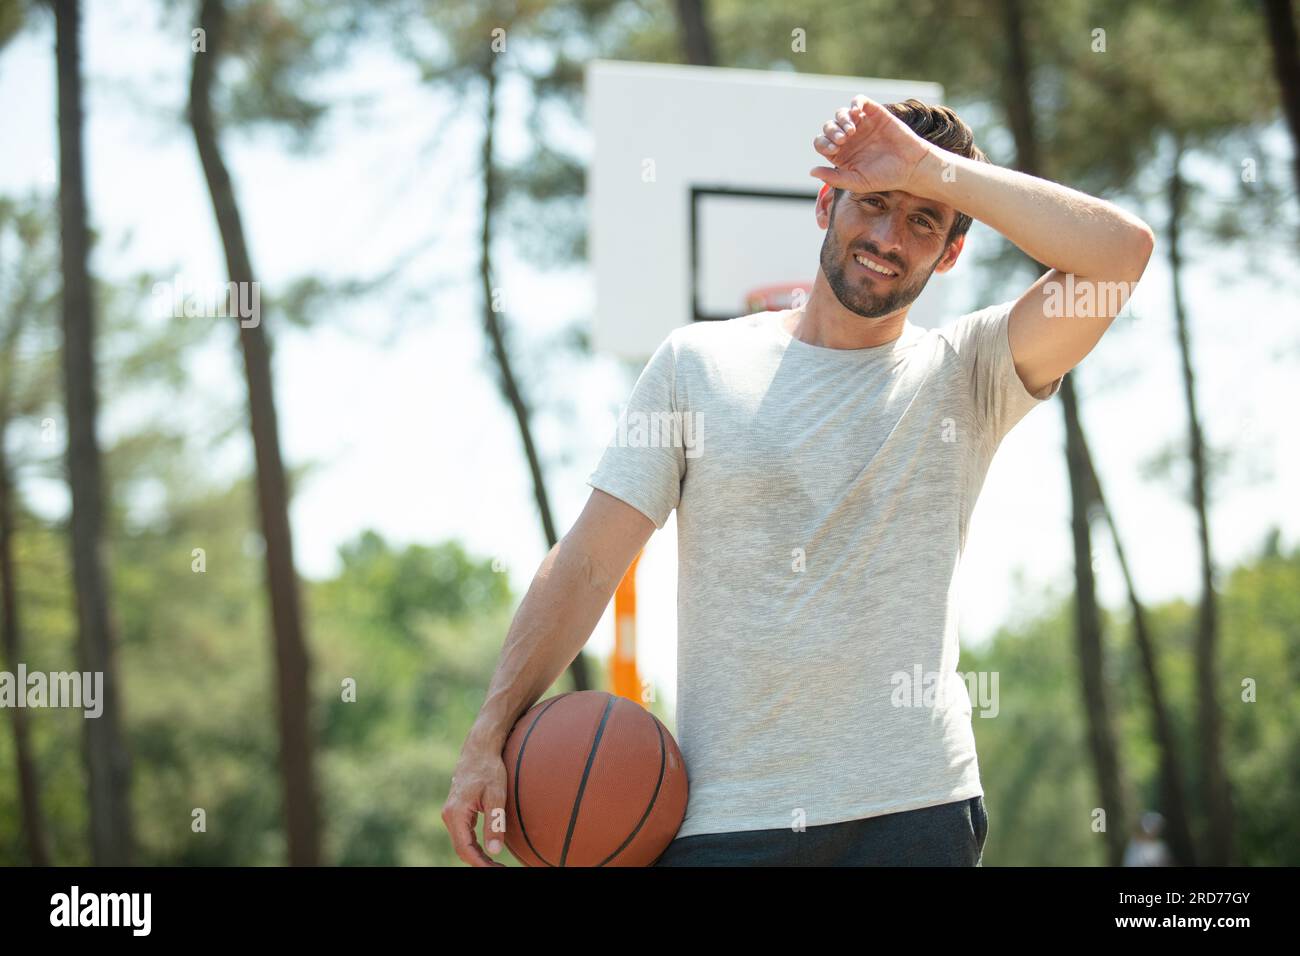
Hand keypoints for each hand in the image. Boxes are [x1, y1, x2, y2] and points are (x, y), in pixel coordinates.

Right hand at [442, 742, 509, 866]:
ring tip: (496, 864)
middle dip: (479, 862)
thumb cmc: (489, 769)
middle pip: (461, 849)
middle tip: (499, 869)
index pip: (465, 848)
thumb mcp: (496, 796)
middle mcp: (449, 815)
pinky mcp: (457, 810)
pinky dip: (474, 845)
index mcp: (455, 813)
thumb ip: (494, 823)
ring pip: (462, 842)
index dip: (480, 863)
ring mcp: (451, 813)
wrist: (479, 749)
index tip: (496, 869)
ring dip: (477, 855)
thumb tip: (494, 851)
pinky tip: (488, 849)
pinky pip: (463, 834)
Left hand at [810, 96, 935, 195]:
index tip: (835, 150)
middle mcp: (848, 138)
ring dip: (842, 120)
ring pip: (841, 114)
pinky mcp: (874, 113)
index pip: (822, 143)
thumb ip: (834, 178)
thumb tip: (811, 171)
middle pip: (829, 127)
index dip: (824, 144)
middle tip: (843, 140)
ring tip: (852, 131)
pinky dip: (855, 103)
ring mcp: (861, 124)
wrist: (910, 166)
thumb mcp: (857, 182)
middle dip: (832, 132)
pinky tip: (857, 113)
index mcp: (840, 154)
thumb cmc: (884, 177)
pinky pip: (859, 102)